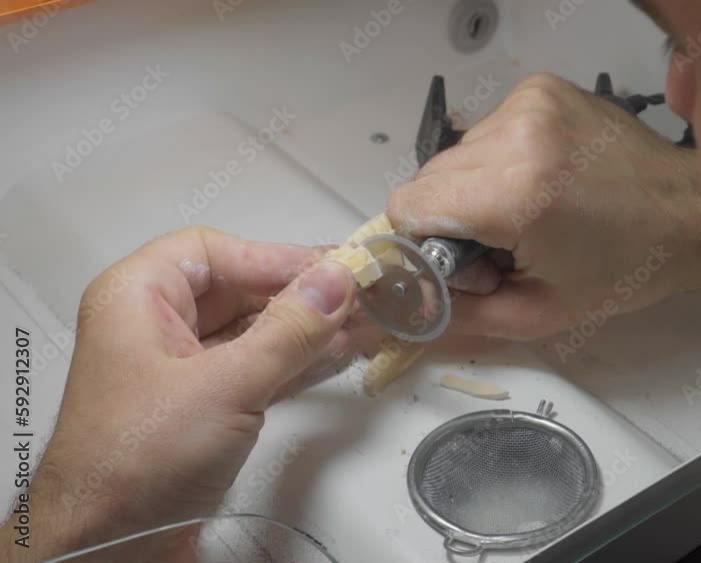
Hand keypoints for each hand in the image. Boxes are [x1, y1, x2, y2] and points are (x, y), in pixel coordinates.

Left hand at [1, 227, 354, 561]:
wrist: (106, 548)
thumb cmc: (125, 469)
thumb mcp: (223, 386)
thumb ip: (288, 332)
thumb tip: (331, 285)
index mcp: (136, 299)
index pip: (217, 252)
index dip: (277, 257)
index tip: (330, 268)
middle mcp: (153, 327)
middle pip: (238, 289)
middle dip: (300, 294)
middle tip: (353, 294)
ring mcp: (177, 370)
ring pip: (252, 330)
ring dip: (306, 329)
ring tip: (357, 322)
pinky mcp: (200, 408)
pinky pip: (256, 367)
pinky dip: (295, 362)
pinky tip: (331, 356)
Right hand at [388, 73, 700, 339]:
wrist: (688, 213)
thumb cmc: (624, 269)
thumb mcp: (537, 313)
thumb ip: (458, 314)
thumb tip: (400, 308)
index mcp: (513, 191)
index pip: (407, 205)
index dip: (426, 242)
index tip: (470, 260)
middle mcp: (516, 132)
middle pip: (429, 178)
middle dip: (455, 218)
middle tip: (509, 241)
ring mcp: (529, 102)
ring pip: (456, 155)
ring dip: (478, 188)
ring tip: (532, 209)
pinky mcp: (540, 88)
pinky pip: (486, 131)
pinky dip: (501, 160)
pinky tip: (543, 178)